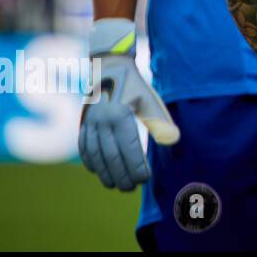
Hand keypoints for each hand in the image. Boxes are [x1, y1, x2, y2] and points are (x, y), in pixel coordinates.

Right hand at [79, 18, 178, 190]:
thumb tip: (174, 140)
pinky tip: (98, 171)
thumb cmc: (135, 86)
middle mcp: (101, 122)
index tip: (145, 179)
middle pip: (111, 157)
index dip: (136, 167)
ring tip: (115, 185)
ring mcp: (89, 123)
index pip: (129, 149)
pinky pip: (84, 148)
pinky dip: (91, 162)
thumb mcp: (150, 100)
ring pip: (95, 156)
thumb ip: (161, 122)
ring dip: (105, 173)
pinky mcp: (82, 123)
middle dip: (121, 176)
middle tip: (131, 189)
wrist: (108, 68)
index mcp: (120, 116)